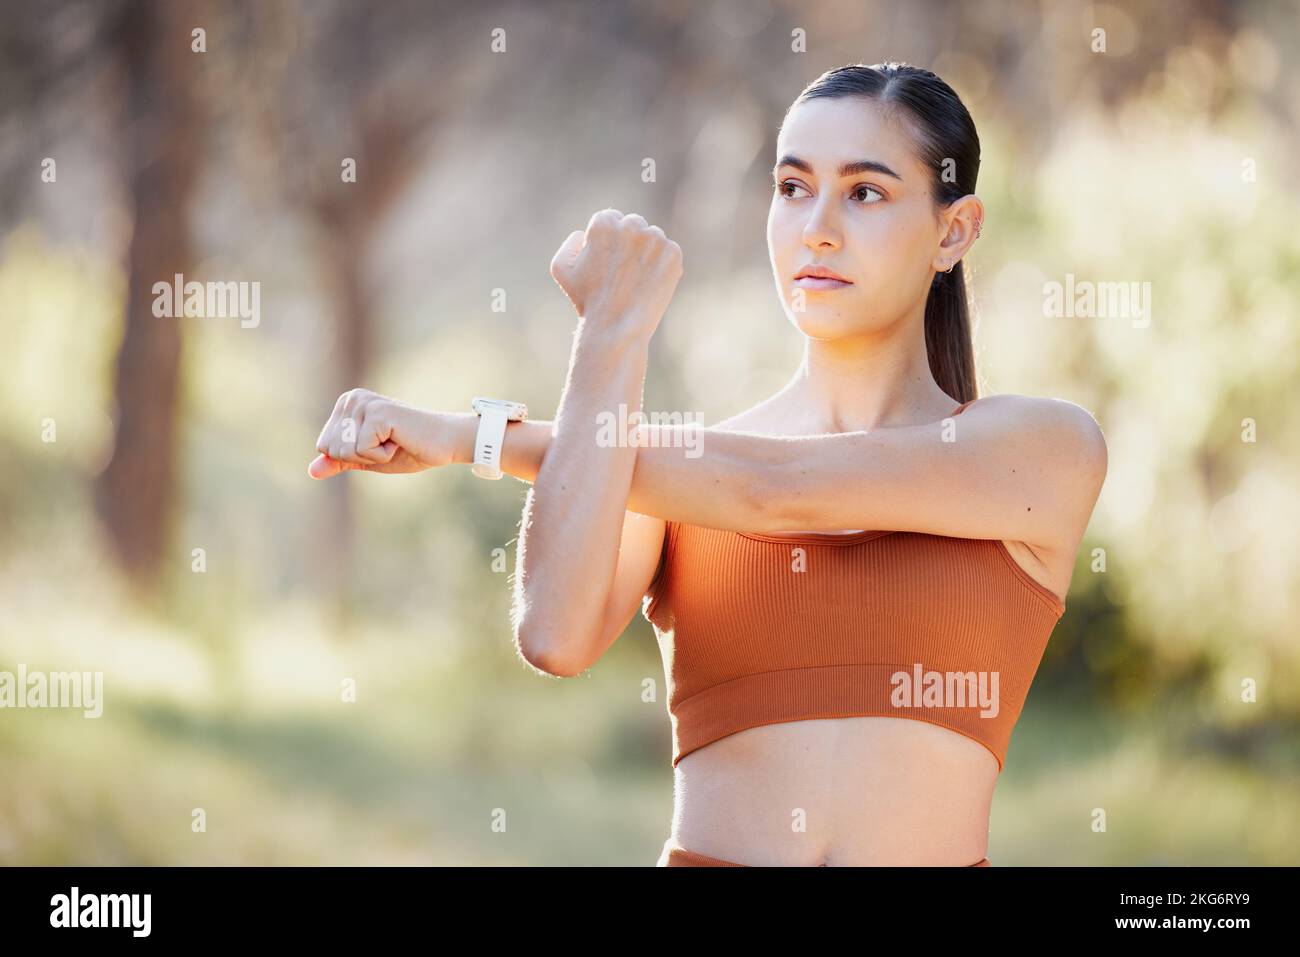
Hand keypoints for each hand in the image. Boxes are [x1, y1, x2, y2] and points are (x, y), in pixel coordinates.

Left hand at [308, 389, 456, 478]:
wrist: (444, 443)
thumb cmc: (409, 449)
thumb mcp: (367, 459)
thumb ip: (340, 462)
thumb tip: (311, 471)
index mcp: (346, 404)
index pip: (324, 446)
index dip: (352, 457)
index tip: (377, 445)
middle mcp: (352, 398)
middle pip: (331, 449)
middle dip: (360, 458)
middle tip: (388, 445)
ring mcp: (364, 403)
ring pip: (345, 451)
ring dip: (372, 457)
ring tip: (394, 442)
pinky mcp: (377, 414)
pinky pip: (362, 451)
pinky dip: (382, 455)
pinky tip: (400, 441)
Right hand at [550, 208, 682, 337]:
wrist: (617, 327)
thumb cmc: (587, 301)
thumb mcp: (561, 269)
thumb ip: (570, 243)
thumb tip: (583, 234)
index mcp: (604, 223)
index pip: (611, 218)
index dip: (609, 241)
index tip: (609, 262)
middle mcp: (631, 225)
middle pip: (633, 224)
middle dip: (629, 243)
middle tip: (624, 272)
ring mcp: (655, 238)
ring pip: (653, 237)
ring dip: (647, 253)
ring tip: (636, 280)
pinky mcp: (673, 253)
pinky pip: (669, 252)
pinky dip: (663, 265)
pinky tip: (650, 284)